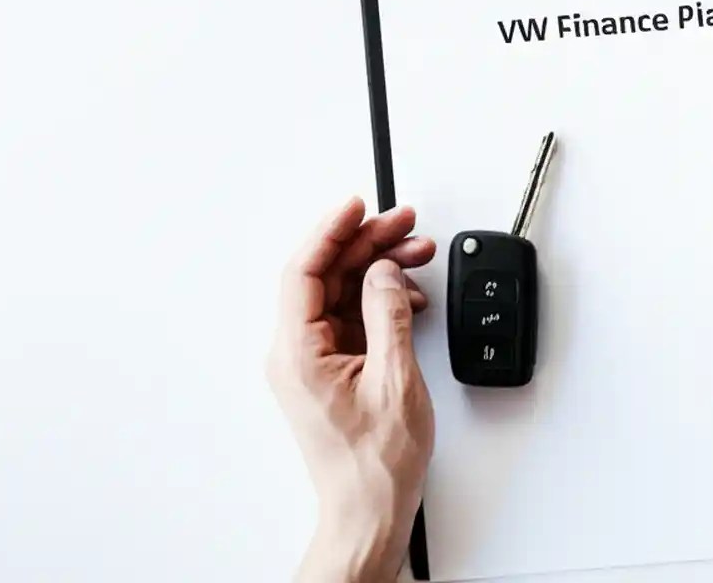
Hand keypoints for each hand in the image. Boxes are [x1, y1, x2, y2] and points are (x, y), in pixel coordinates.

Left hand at [267, 197, 437, 582]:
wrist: (369, 507)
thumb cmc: (375, 462)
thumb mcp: (395, 379)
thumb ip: (389, 315)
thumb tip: (385, 273)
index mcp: (297, 352)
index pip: (305, 271)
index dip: (331, 231)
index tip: (358, 205)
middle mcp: (296, 352)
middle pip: (326, 276)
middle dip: (365, 244)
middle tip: (404, 223)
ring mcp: (312, 361)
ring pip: (340, 294)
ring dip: (377, 269)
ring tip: (416, 253)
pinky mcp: (331, 369)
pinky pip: (350, 317)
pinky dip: (379, 300)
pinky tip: (409, 295)